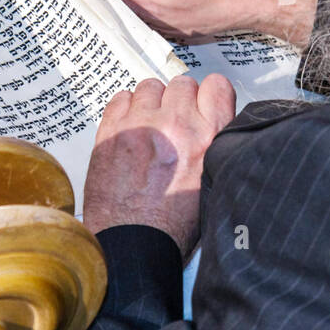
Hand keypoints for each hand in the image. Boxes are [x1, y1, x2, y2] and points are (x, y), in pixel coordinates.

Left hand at [82, 73, 236, 257]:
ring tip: (149, 129)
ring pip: (151, 87)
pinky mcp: (112, 129)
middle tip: (173, 125)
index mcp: (210, 138)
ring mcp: (142, 123)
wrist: (133, 245)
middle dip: (179, 101)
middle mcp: (178, 124)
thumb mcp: (214, 184)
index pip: (218, 85)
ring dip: (152, 103)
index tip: (203, 106)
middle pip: (183, 84)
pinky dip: (126, 109)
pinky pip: (122, 97)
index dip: (209, 96)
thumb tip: (210, 126)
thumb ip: (215, 146)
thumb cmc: (172, 226)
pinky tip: (129, 130)